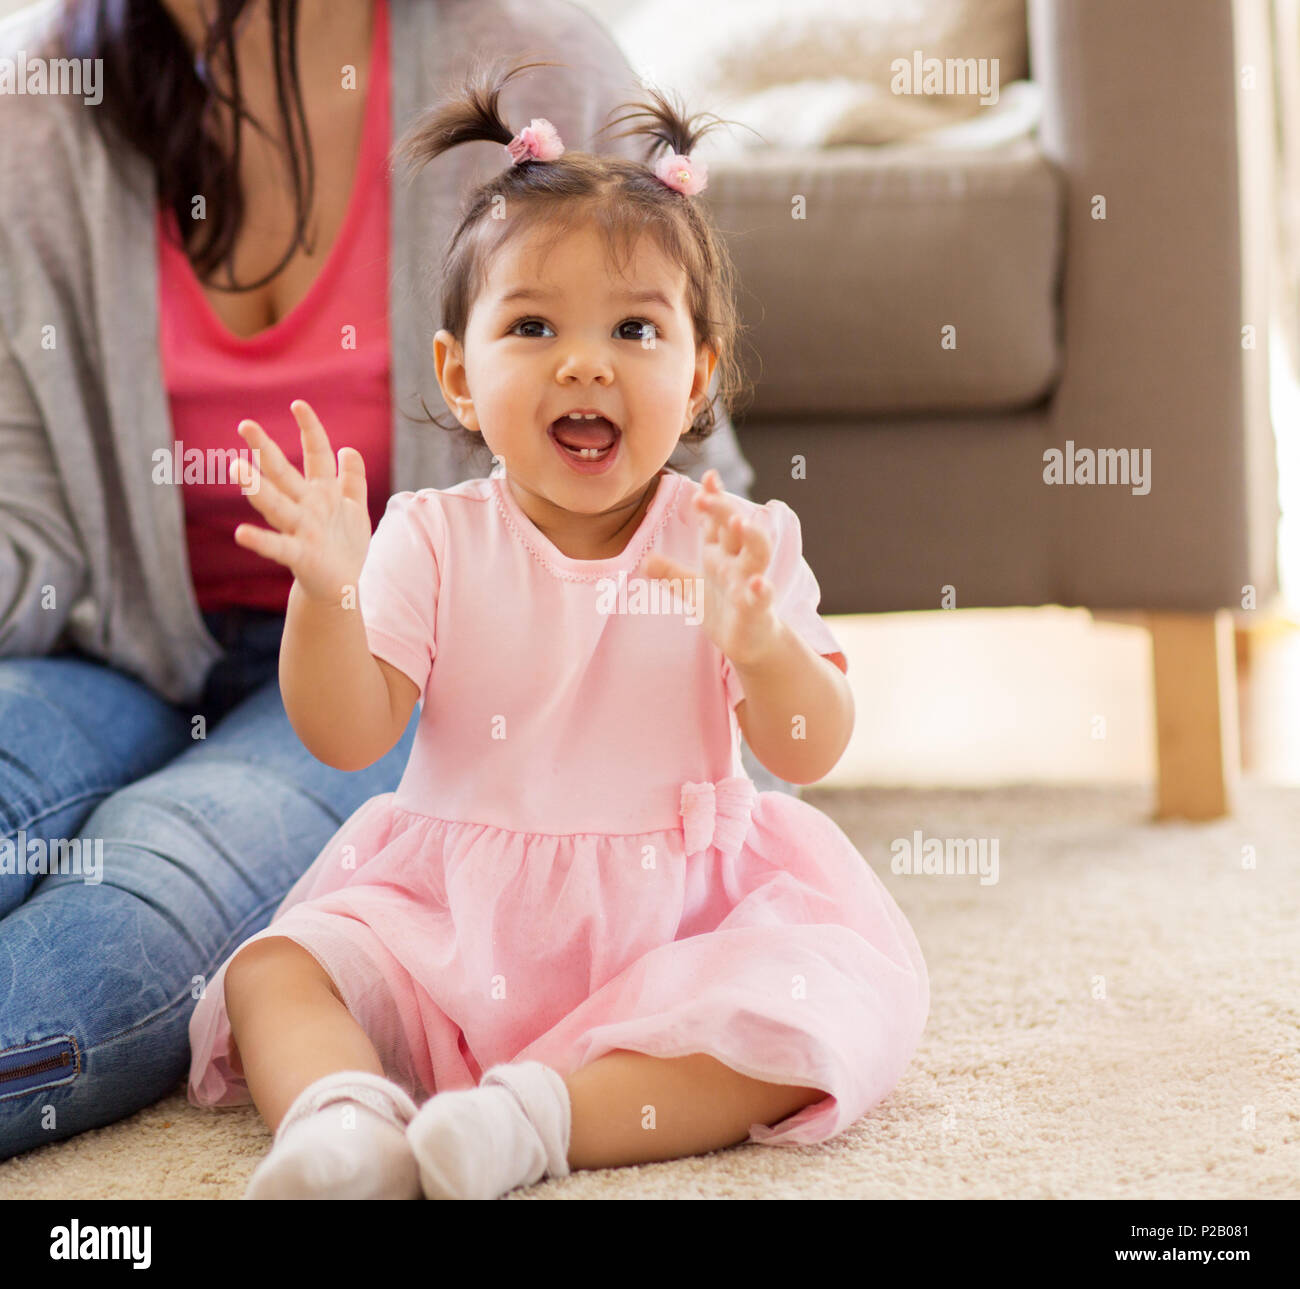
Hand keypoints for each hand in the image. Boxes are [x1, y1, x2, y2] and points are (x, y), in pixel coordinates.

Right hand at [232, 399, 370, 606]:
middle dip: (266, 450)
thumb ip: (353, 480)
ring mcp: (301, 530)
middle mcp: (306, 507)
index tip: (298, 405)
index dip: (310, 430)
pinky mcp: (299, 555)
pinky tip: (240, 533)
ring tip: (236, 468)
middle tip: (245, 425)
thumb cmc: (344, 545)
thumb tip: (348, 450)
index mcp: (323, 492)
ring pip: (277, 505)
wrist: (341, 586)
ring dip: (258, 488)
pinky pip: (277, 547)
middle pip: (284, 473)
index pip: (316, 454)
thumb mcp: (354, 508)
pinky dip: (260, 541)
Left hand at [641, 468, 782, 668]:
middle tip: (705, 495)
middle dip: (723, 510)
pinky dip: (761, 590)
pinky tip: (756, 583)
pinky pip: (761, 598)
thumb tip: (645, 559)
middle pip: (734, 529)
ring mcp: (749, 584)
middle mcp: (737, 562)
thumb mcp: (691, 590)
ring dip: (751, 537)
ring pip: (757, 554)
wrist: (749, 644)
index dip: (713, 498)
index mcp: (720, 554)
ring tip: (740, 522)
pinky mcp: (757, 609)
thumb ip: (670, 573)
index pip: (716, 519)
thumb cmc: (724, 611)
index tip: (708, 476)